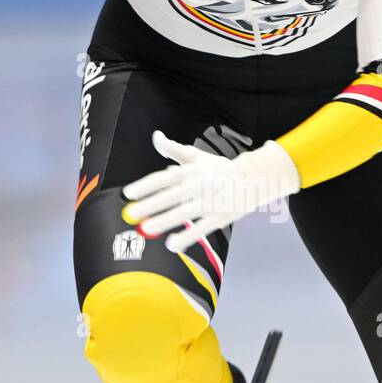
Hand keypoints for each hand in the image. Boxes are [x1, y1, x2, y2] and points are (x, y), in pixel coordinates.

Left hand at [122, 130, 300, 251]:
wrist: (254, 179)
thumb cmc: (220, 169)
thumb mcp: (198, 156)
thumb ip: (174, 149)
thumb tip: (156, 137)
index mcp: (193, 169)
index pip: (165, 177)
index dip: (145, 185)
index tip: (128, 194)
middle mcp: (201, 184)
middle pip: (172, 195)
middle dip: (150, 205)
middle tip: (131, 214)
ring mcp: (211, 201)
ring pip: (185, 212)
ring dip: (165, 221)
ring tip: (147, 230)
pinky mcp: (221, 216)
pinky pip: (202, 228)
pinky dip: (187, 236)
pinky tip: (172, 245)